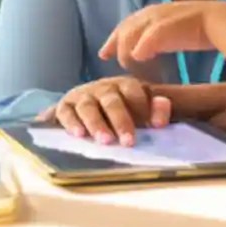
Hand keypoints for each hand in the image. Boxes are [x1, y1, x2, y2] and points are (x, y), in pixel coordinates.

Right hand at [37, 76, 171, 146]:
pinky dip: (72, 123)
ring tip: (105, 140)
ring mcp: (82, 95)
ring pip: (88, 107)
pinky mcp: (64, 105)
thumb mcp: (140, 110)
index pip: (134, 92)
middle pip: (112, 101)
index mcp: (124, 85)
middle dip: (121, 121)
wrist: (85, 107)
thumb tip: (161, 120)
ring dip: (97, 124)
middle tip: (129, 141)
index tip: (152, 126)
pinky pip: (66, 112)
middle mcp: (103, 88)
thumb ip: (156, 112)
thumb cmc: (120, 111)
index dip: (143, 107)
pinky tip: (79, 135)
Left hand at [100, 0, 225, 67]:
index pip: (127, 25)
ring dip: (128, 48)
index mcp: (155, 14)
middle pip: (126, 27)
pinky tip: (138, 57)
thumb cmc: (203, 31)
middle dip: (115, 41)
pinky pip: (150, 35)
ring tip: (128, 64)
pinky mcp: (170, 24)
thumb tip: (146, 56)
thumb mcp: (175, 34)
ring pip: (134, 32)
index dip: (115, 38)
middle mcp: (155, 13)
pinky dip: (143, 45)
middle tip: (105, 56)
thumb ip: (159, 42)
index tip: (105, 53)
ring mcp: (161, 18)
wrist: (223, 21)